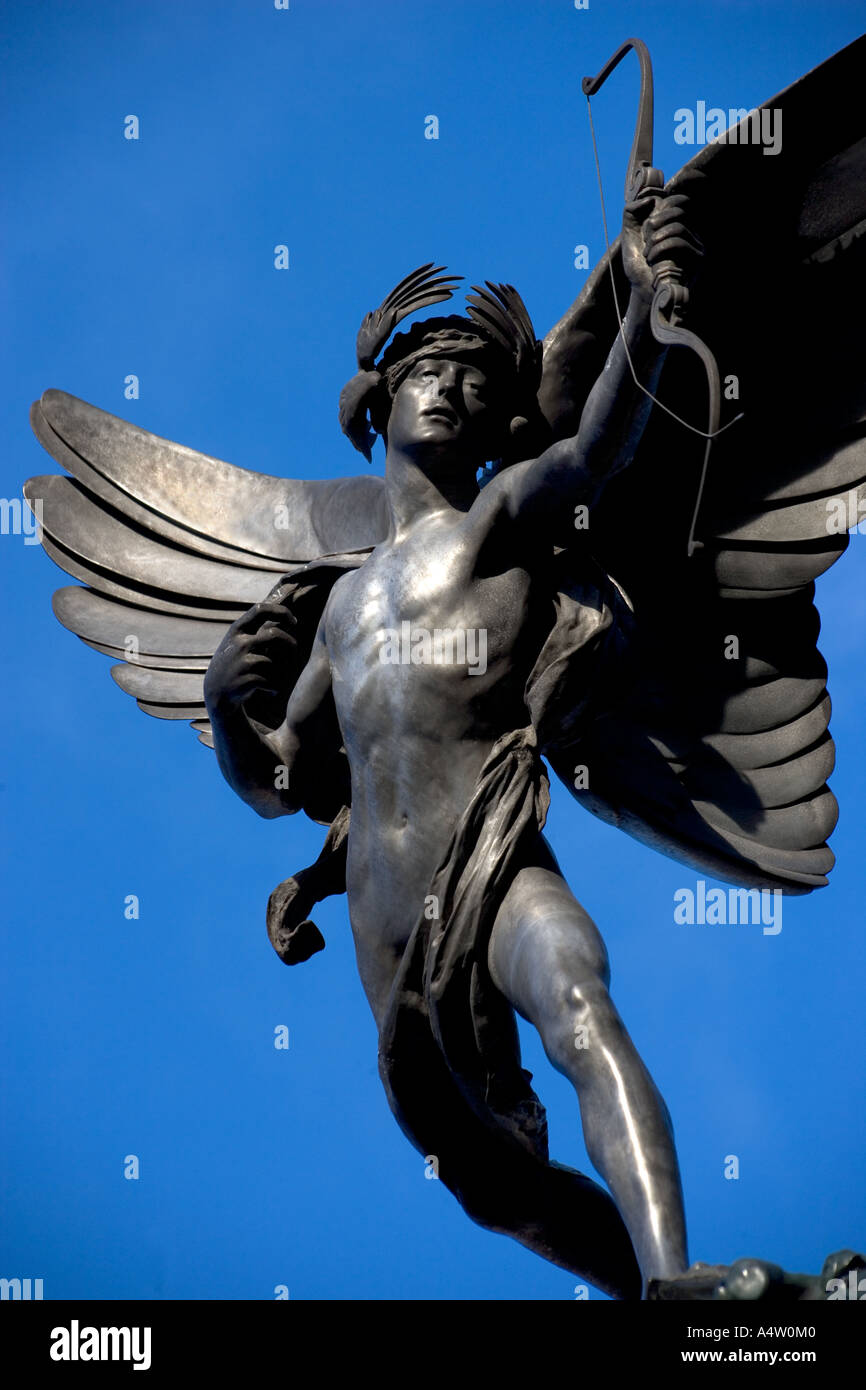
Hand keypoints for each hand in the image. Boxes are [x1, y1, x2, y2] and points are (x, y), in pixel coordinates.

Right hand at [204, 597, 297, 718]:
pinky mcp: (246, 680)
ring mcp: (242, 661)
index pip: (260, 609)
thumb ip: (255, 629)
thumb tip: (283, 615)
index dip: (281, 612)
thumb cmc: (234, 663)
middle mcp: (239, 643)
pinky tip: (272, 691)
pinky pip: (273, 681)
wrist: (216, 692)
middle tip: (294, 652)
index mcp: (237, 630)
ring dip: (283, 671)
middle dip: (291, 643)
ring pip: (275, 661)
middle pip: (275, 634)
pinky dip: (276, 687)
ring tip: (280, 677)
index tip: (294, 621)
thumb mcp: (238, 641)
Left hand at [621, 187, 703, 304]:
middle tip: (646, 240)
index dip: (661, 206)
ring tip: (648, 254)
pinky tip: (652, 260)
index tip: (648, 225)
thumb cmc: (638, 268)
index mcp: (679, 226)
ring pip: (678, 227)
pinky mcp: (698, 259)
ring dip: (656, 239)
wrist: (643, 294)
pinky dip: (661, 248)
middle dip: (656, 223)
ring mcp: (697, 246)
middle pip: (679, 210)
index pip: (679, 201)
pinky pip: (679, 242)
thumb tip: (650, 198)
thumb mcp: (630, 236)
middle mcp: (692, 234)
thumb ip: (632, 213)